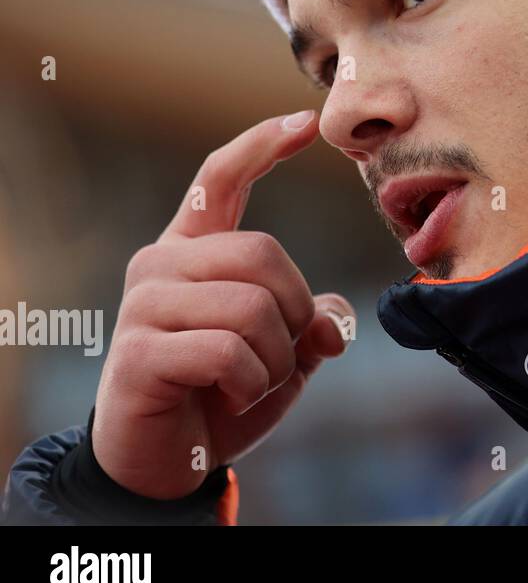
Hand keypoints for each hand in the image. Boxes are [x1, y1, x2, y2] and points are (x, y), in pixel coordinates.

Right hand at [90, 111, 353, 498]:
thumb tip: (333, 320)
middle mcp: (161, 265)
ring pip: (250, 306)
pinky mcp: (138, 352)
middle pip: (262, 252)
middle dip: (293, 311)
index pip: (220, 179)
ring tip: (249, 381)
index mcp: (194, 250)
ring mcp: (143, 306)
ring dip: (274, 359)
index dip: (261, 146)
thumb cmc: (225, 393)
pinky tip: (230, 396)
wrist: (168, 461)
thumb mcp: (286, 354)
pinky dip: (252, 383)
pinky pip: (228, 351)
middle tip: (278, 355)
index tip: (306, 121)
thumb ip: (313, 323)